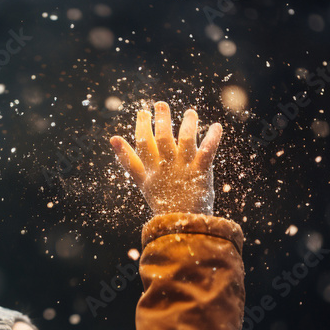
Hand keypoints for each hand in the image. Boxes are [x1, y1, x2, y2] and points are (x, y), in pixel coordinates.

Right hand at [109, 101, 222, 215]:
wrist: (181, 225)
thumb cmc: (163, 202)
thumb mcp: (142, 182)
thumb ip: (128, 160)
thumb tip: (112, 138)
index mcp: (150, 171)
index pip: (143, 145)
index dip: (142, 127)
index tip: (142, 112)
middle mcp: (165, 168)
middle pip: (162, 139)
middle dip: (161, 119)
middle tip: (161, 104)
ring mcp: (183, 169)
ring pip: (185, 140)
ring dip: (188, 124)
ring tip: (190, 113)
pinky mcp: (200, 173)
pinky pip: (207, 151)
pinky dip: (213, 138)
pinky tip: (217, 126)